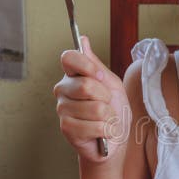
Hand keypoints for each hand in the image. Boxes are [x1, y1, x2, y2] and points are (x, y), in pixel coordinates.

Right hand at [53, 36, 130, 163]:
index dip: (88, 66)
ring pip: (95, 108)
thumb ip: (96, 64)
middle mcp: (63, 90)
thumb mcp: (111, 84)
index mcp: (73, 75)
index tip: (102, 77)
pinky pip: (96, 125)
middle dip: (106, 97)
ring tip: (106, 120)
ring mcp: (63, 110)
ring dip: (109, 117)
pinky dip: (107, 130)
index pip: (69, 58)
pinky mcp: (67, 128)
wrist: (115, 139)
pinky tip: (102, 132)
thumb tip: (83, 40)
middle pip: (86, 85)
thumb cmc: (114, 111)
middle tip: (107, 104)